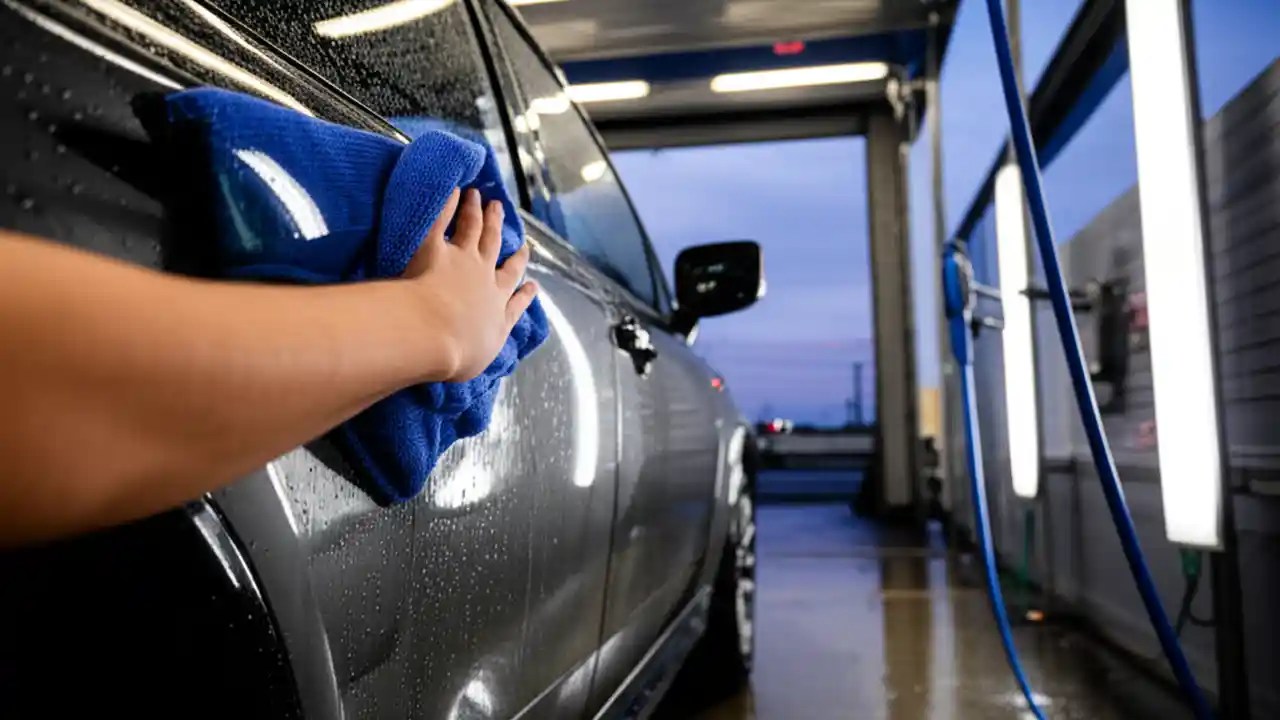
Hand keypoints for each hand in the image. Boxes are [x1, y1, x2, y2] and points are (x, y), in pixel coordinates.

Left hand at [403, 188, 537, 382]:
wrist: (436, 334)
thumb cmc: (456, 353)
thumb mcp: (475, 358)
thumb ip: (477, 349)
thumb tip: (475, 351)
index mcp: (498, 308)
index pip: (513, 292)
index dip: (522, 281)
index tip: (528, 273)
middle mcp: (486, 280)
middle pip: (496, 250)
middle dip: (500, 231)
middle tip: (502, 214)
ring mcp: (464, 261)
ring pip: (475, 231)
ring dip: (479, 213)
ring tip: (482, 197)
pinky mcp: (437, 250)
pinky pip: (443, 222)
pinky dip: (449, 205)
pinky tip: (453, 191)